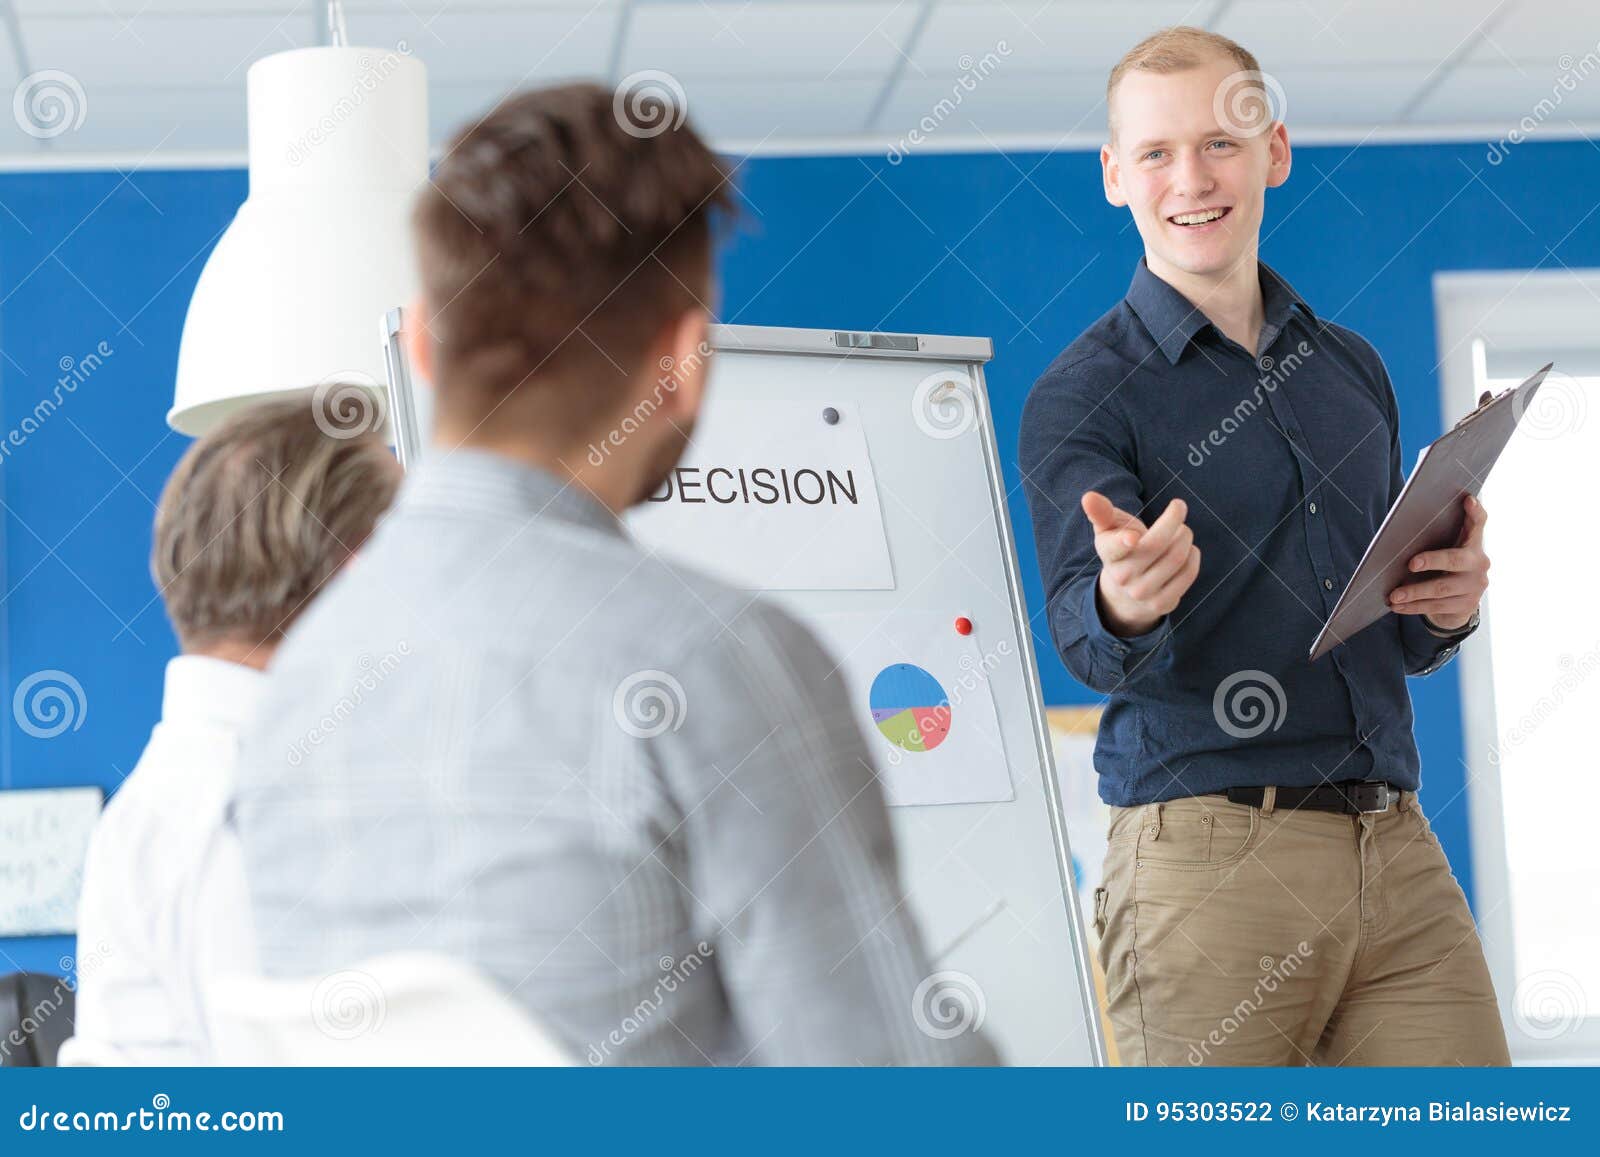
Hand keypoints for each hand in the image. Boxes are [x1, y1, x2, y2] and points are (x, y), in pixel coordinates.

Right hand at [1082, 491, 1200, 637]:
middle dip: (1174, 520)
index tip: (1134, 537)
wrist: (1125, 594)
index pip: (1114, 547)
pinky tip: (1189, 551)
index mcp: (1108, 553)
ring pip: (1176, 557)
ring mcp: (1142, 592)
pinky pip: (1188, 573)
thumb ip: (1101, 512)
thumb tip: (1088, 496)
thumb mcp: (1108, 530)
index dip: (1123, 541)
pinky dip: (1193, 555)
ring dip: (1186, 537)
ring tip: (1182, 532)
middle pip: (1156, 544)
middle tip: (1179, 509)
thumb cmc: (1122, 549)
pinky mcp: (1162, 604)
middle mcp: (1123, 576)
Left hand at [1388, 493, 1488, 629]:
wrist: (1459, 600)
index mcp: (1473, 543)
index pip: (1478, 523)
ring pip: (1441, 589)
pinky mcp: (1466, 605)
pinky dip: (1413, 607)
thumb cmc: (1445, 565)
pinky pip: (1436, 607)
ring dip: (1414, 592)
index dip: (1475, 512)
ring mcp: (1475, 586)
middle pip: (1454, 560)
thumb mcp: (1445, 547)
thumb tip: (1402, 526)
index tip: (1468, 500)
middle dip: (1432, 561)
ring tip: (1393, 595)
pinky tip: (1397, 606)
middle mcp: (1479, 563)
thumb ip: (1436, 536)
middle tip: (1410, 563)